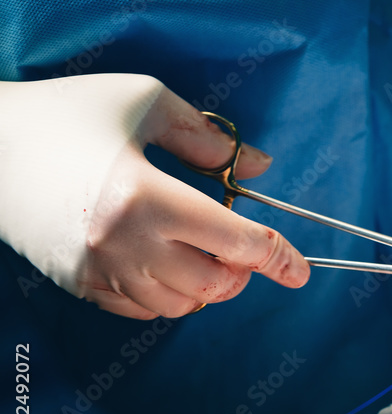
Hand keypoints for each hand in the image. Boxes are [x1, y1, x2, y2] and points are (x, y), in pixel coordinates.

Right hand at [0, 74, 309, 318]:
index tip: (300, 270)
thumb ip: (209, 139)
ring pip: (179, 305)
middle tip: (238, 246)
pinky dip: (167, 296)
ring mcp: (96, 269)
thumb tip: (258, 168)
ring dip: (205, 286)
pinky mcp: (76, 282)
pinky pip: (140, 311)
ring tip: (201, 253)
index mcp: (146, 194)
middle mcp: (122, 242)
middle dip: (240, 271)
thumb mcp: (146, 102)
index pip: (235, 241)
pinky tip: (164, 265)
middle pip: (213, 284)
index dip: (277, 257)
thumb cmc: (69, 113)